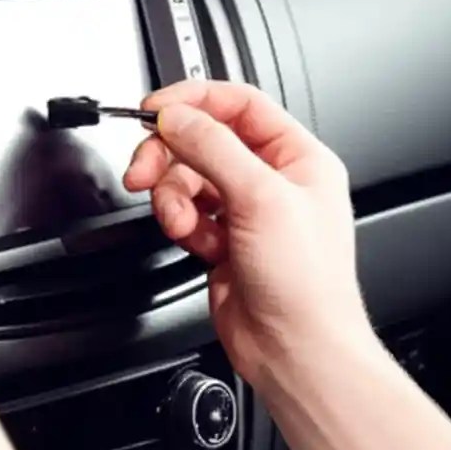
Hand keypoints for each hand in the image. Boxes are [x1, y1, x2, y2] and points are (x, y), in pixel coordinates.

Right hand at [124, 81, 374, 386]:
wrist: (295, 348)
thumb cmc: (307, 283)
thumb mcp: (261, 199)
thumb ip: (213, 149)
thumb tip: (178, 117)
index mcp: (297, 157)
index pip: (239, 105)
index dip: (194, 101)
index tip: (156, 110)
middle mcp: (271, 180)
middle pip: (202, 142)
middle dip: (169, 156)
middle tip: (143, 170)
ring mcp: (244, 212)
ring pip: (187, 180)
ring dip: (173, 198)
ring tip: (180, 222)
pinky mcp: (221, 241)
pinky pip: (185, 214)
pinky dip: (181, 225)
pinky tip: (194, 242)